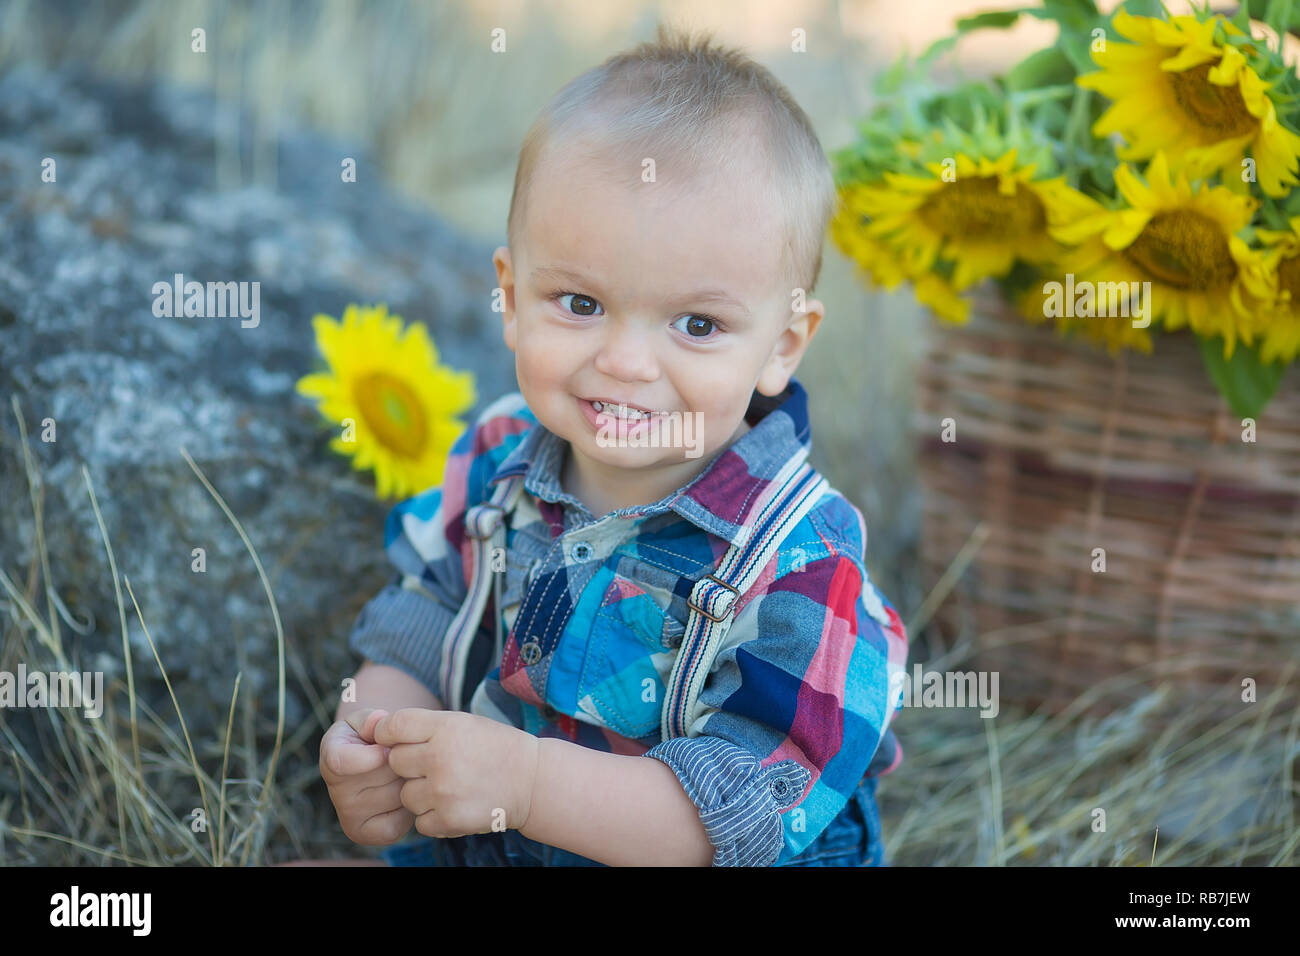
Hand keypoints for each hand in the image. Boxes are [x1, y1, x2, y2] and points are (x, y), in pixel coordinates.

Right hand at [319, 709, 413, 845]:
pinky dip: (410, 808)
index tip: (386, 749)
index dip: (370, 756)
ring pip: (398, 796)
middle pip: (383, 776)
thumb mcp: (368, 720)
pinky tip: (405, 793)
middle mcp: (336, 792)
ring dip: (410, 781)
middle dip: (402, 761)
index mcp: (333, 756)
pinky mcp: (369, 835)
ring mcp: (351, 817)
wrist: (376, 764)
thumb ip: (371, 719)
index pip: (342, 762)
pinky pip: (401, 821)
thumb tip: (378, 725)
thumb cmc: (373, 738)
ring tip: (405, 772)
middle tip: (402, 756)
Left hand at [372, 708, 540, 838]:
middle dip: (410, 765)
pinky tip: (455, 804)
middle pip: (395, 762)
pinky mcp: (449, 820)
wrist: (532, 781)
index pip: (393, 726)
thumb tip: (378, 734)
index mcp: (446, 727)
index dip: (389, 733)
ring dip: (421, 794)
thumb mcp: (462, 723)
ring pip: (405, 795)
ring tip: (450, 786)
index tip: (398, 740)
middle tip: (436, 765)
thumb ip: (423, 726)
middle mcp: (440, 758)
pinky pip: (419, 821)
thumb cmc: (493, 747)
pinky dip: (433, 817)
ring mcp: (443, 792)